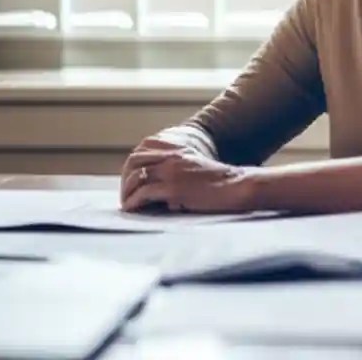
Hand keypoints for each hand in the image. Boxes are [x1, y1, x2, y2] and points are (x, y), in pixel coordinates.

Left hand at [120, 147, 256, 213]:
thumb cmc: (220, 185)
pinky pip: (143, 193)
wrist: (236, 187)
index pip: (143, 151)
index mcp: (177, 151)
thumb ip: (178, 173)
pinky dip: (133, 202)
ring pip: (136, 178)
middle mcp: (171, 158)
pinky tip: (132, 210)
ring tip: (127, 205)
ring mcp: (171, 172)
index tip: (130, 181)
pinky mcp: (173, 189)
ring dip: (127, 192)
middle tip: (125, 195)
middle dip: (125, 179)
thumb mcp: (196, 170)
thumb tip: (162, 195)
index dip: (132, 166)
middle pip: (134, 162)